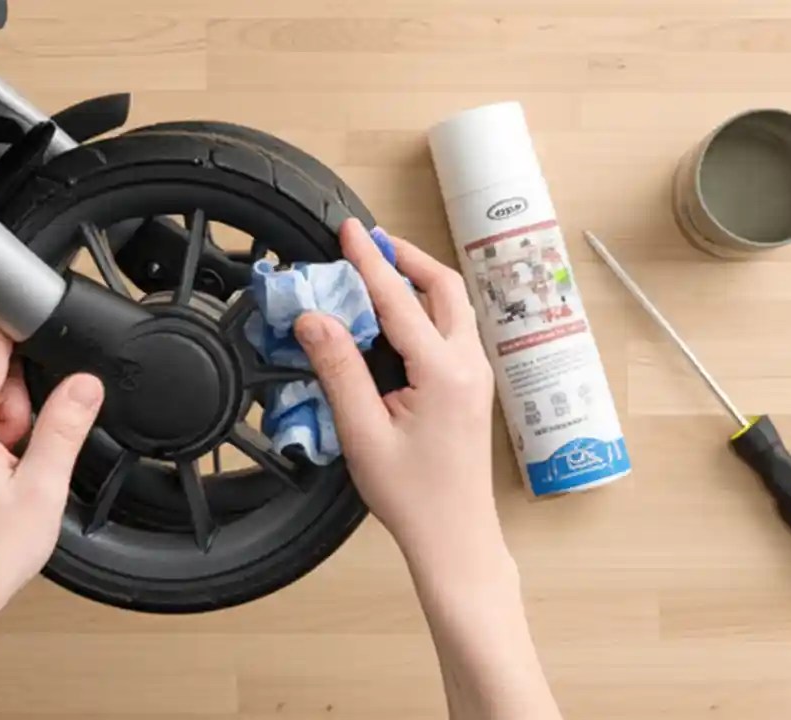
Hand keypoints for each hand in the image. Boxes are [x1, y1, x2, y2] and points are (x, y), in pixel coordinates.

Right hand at [295, 219, 501, 571]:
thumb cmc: (412, 496)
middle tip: (369, 243)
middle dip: (406, 258)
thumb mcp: (362, 433)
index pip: (400, 301)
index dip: (369, 262)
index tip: (350, 231)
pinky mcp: (472, 386)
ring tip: (378, 270)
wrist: (455, 536)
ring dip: (418, 281)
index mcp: (443, 372)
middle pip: (444, 287)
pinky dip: (424, 307)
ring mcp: (476, 374)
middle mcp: (469, 365)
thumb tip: (314, 319)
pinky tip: (395, 314)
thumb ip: (339, 371)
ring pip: (452, 306)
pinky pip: (452, 329)